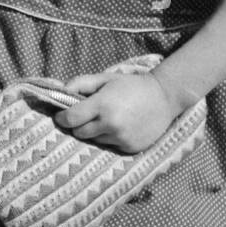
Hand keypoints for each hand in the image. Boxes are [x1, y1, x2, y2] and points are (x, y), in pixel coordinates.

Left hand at [55, 72, 178, 153]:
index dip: (62, 118)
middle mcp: (110, 124)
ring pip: (94, 140)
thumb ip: (80, 83)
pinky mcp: (130, 148)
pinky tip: (122, 127)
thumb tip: (60, 92)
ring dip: (96, 132)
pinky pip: (110, 146)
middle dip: (79, 125)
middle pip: (79, 133)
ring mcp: (121, 138)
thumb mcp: (105, 78)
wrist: (165, 97)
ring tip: (110, 119)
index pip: (69, 119)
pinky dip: (111, 139)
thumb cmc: (131, 85)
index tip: (62, 116)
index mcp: (102, 105)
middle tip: (88, 116)